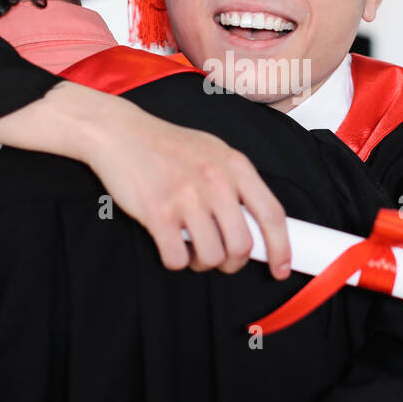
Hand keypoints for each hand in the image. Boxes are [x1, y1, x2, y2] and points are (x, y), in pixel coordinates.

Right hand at [0, 82, 291, 277]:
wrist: (120, 133)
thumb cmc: (167, 146)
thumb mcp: (214, 151)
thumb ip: (237, 183)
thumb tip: (259, 225)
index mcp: (236, 166)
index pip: (272, 215)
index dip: (281, 248)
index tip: (282, 268)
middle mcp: (216, 181)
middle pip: (242, 245)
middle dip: (233, 262)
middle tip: (221, 259)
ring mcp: (187, 197)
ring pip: (211, 257)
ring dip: (202, 263)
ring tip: (191, 248)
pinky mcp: (158, 212)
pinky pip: (177, 258)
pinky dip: (176, 261)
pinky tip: (171, 246)